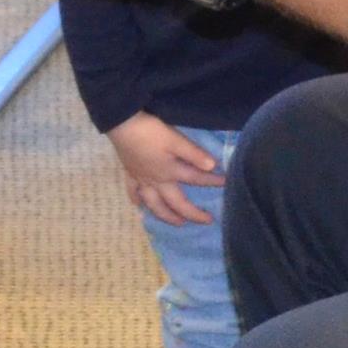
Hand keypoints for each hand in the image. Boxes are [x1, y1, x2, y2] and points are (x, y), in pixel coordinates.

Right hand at [107, 111, 226, 227]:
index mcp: (170, 171)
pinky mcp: (129, 173)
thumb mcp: (175, 140)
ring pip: (154, 203)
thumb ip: (193, 154)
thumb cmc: (149, 131)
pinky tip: (138, 206)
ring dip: (166, 215)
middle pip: (176, 202)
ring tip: (177, 222)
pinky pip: (133, 192)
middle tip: (206, 221)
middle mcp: (156, 180)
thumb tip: (212, 167)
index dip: (212, 181)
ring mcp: (141, 179)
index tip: (226, 183)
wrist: (121, 124)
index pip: (195, 178)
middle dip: (192, 213)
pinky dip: (137, 200)